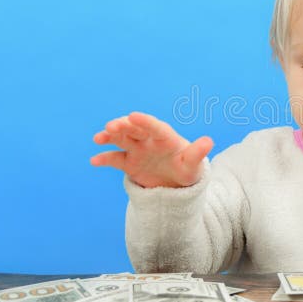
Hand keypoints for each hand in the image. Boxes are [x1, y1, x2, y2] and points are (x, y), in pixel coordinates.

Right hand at [90, 111, 212, 187]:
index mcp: (166, 137)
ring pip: (121, 139)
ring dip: (110, 136)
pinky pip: (115, 158)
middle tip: (110, 126)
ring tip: (98, 138)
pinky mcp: (129, 163)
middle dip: (122, 126)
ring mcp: (137, 150)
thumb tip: (208, 142)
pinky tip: (94, 161)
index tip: (133, 116)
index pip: (155, 127)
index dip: (144, 121)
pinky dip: (104, 158)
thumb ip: (197, 153)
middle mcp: (149, 140)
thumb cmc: (188, 170)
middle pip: (134, 129)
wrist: (178, 185)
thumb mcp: (193, 165)